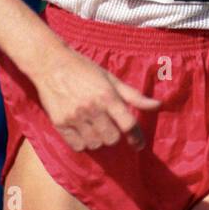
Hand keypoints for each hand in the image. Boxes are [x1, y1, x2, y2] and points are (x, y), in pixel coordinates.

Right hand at [34, 48, 161, 151]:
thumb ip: (133, 95)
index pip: (128, 124)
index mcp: (107, 96)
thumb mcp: (110, 78)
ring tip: (95, 128)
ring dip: (99, 140)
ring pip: (95, 144)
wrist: (50, 64)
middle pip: (112, 138)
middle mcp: (92, 108)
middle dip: (114, 135)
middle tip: (109, 126)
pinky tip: (82, 132)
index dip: (136, 137)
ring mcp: (75, 117)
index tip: (139, 145)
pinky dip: (83, 143)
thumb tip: (158, 105)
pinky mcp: (60, 124)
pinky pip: (78, 146)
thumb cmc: (84, 69)